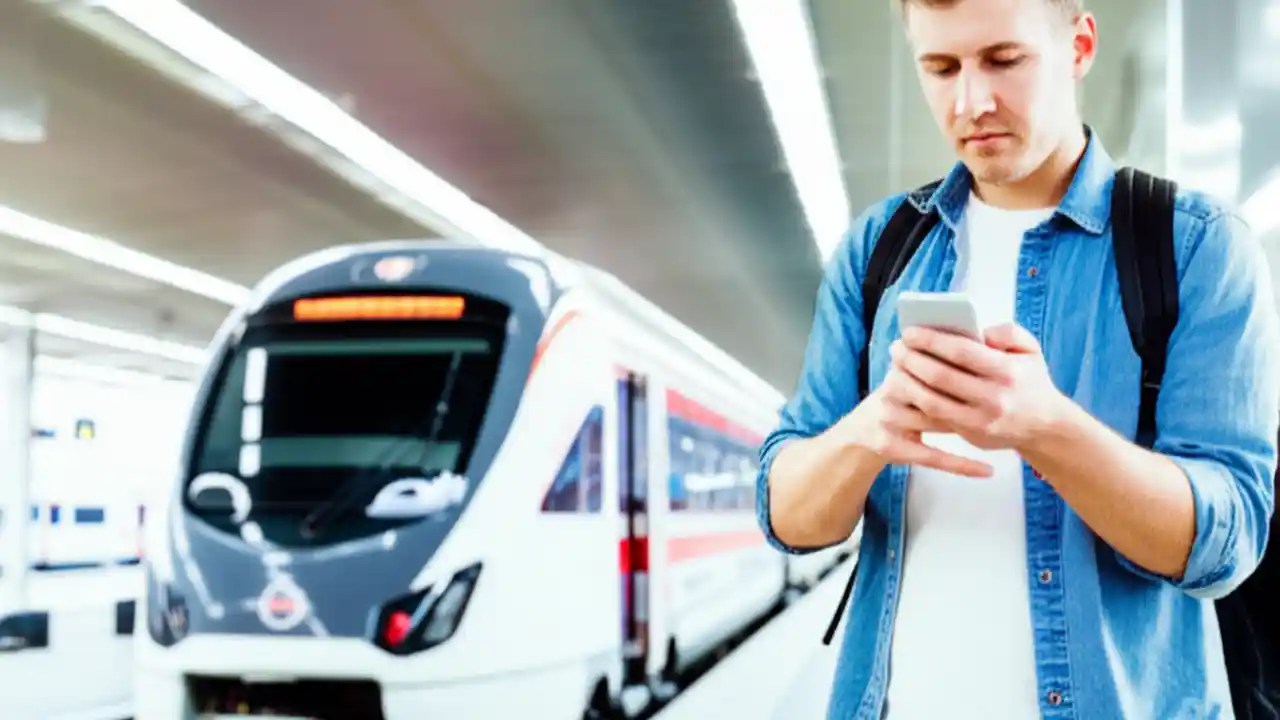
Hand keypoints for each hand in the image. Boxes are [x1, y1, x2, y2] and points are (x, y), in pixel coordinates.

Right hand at [841, 360, 995, 477]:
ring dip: (970, 427)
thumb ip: (934, 359)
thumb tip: (976, 343)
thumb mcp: (907, 375)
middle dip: (972, 397)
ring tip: (1002, 429)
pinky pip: (933, 457)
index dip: (968, 369)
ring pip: (938, 423)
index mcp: (900, 369)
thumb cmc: (898, 400)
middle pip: (940, 392)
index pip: (938, 364)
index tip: (999, 375)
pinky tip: (987, 470)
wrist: (860, 432)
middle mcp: (892, 393)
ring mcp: (890, 421)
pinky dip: (962, 465)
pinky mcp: (893, 447)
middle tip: (1006, 404)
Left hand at [889, 323, 1069, 451]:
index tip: (910, 331)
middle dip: (912, 359)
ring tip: (897, 366)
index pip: (961, 352)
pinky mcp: (971, 435)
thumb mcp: (1030, 350)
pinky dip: (917, 402)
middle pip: (940, 376)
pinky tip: (906, 387)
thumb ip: (1008, 332)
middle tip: (896, 347)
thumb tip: (979, 330)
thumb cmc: (1030, 381)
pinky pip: (936, 418)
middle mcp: (993, 398)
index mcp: (1007, 371)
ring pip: (932, 401)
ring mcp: (980, 420)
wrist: (1046, 427)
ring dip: (908, 382)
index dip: (931, 341)